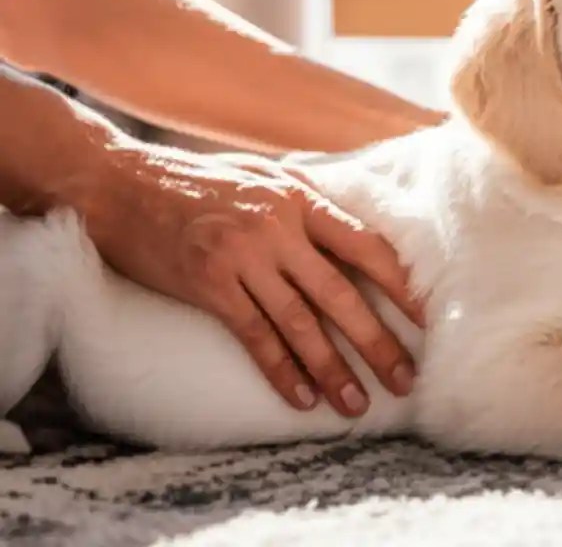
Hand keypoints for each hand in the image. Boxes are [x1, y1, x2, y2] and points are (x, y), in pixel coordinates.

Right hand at [69, 141, 425, 416]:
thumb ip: (308, 198)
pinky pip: (256, 336)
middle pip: (342, 294)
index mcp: (301, 198)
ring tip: (357, 405)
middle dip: (378, 342)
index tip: (428, 319)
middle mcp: (279, 227)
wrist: (117, 181)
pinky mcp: (210, 284)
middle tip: (405, 379)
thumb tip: (358, 223)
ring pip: (301, 324)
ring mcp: (244, 256)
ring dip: (332, 370)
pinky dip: (281, 371)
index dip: (401, 285)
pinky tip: (301, 399)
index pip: (367, 246)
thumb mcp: (263, 173)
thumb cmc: (196, 178)